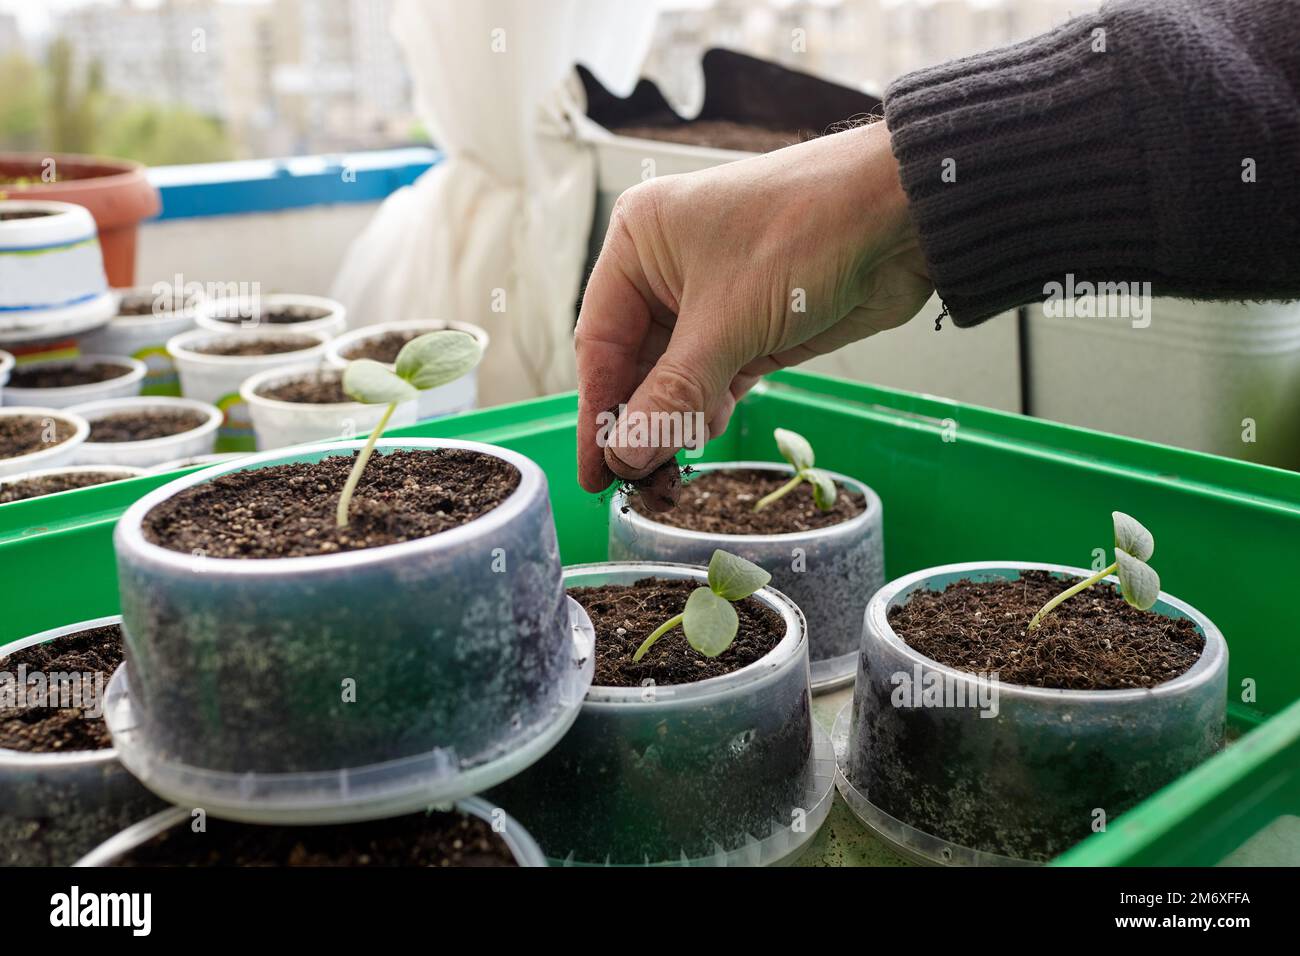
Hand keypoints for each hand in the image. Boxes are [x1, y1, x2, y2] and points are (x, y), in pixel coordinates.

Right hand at [575, 119, 932, 493]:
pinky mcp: (750, 328)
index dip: (597, 413)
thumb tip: (625, 455)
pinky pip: (711, 383)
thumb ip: (672, 396)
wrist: (904, 217)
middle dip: (637, 427)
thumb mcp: (727, 323)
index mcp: (639, 243)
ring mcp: (709, 302)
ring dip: (671, 428)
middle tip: (636, 487)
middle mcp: (665, 270)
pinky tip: (699, 443)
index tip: (595, 472)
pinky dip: (705, 414)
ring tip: (669, 482)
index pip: (600, 342)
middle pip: (634, 367)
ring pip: (672, 381)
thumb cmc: (807, 234)